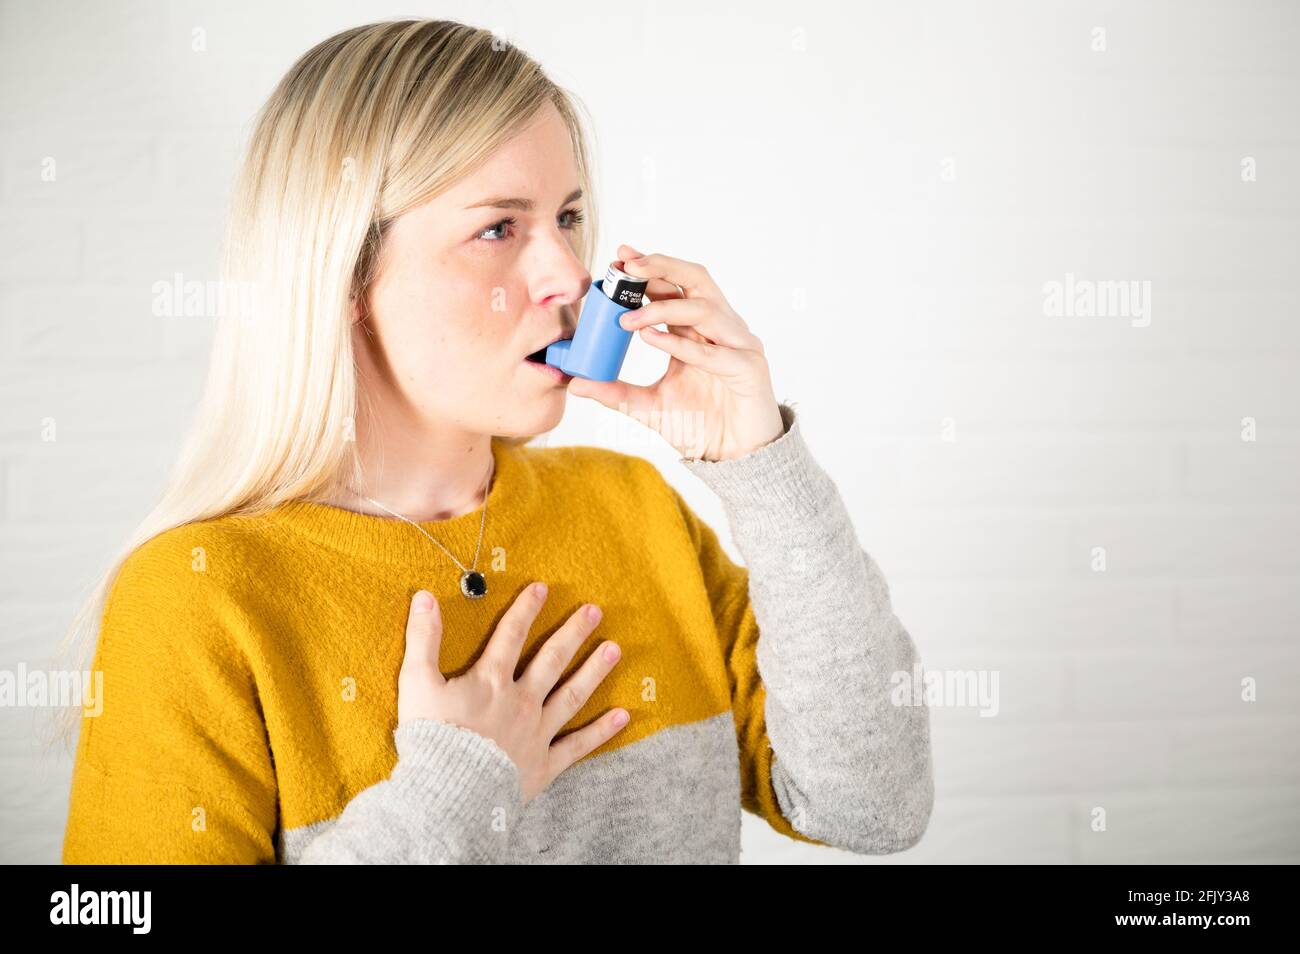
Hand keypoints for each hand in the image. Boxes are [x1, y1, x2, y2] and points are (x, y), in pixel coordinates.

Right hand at [397, 585, 628, 804]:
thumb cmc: (430, 739)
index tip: (543, 588)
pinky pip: (577, 746)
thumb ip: (423, 639)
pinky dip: (601, 731)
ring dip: (594, 671)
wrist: (448, 794)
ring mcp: (536, 733)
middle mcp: (521, 701)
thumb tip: (424, 596)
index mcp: (491, 681)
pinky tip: (623, 716)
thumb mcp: (416, 683)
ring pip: (571, 696)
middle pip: (551, 660)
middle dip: (573, 633)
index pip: (511, 635)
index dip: (526, 609)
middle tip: (594, 611)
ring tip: (614, 650)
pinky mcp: (543, 765)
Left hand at [566, 244, 785, 461]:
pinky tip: (651, 339)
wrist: (734, 457)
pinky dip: (680, 345)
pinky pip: (713, 352)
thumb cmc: (700, 426)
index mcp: (697, 330)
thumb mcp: (648, 406)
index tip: (619, 258)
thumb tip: (575, 384)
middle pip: (696, 279)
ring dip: (664, 308)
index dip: (650, 268)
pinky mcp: (749, 368)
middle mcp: (719, 328)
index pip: (675, 286)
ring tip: (628, 319)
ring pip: (704, 308)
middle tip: (627, 266)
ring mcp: (738, 344)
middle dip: (662, 267)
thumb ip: (616, 392)